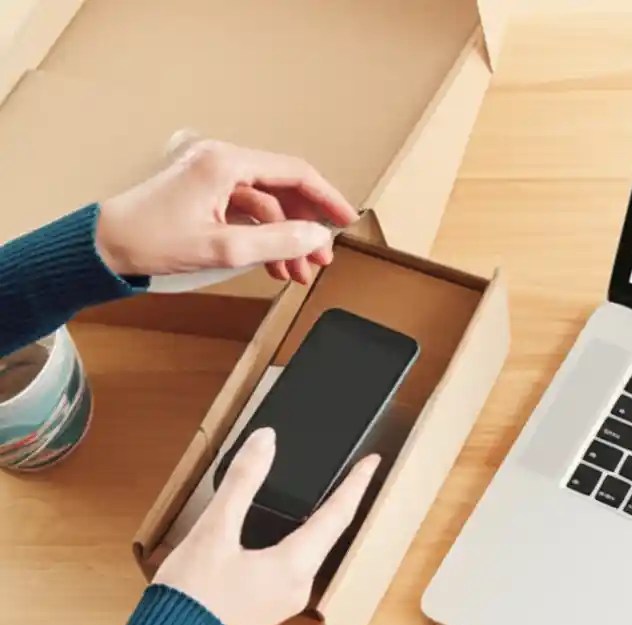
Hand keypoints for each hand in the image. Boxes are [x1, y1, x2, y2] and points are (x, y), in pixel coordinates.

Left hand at [95, 139, 359, 284]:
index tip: (346, 221)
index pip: (295, 173)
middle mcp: (220, 161)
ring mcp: (211, 176)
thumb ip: (278, 242)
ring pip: (266, 205)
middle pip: (283, 188)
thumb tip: (317, 237)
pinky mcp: (203, 193)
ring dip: (284, 238)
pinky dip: (262, 236)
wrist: (101, 248)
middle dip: (305, 226)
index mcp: (226, 163)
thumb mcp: (223, 248)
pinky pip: (246, 212)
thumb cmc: (149, 241)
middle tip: (321, 257)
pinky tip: (271, 263)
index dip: (326, 198)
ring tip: (296, 271)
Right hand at [153, 428, 379, 624]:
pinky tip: (286, 532)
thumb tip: (265, 441)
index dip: (356, 484)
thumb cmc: (189, 598)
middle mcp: (298, 585)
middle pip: (330, 533)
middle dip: (342, 502)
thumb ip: (242, 482)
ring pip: (312, 551)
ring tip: (326, 498)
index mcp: (295, 566)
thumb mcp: (213, 530)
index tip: (372, 462)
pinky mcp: (267, 606)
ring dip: (320, 522)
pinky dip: (299, 540)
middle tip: (353, 475)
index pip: (338, 514)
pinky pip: (294, 565)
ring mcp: (284, 599)